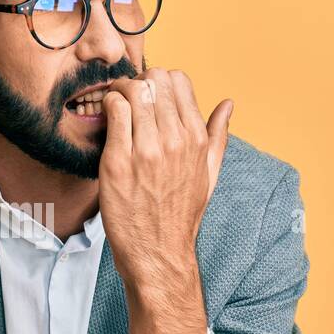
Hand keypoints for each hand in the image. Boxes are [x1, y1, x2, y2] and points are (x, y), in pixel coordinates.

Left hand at [99, 68, 232, 283]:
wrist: (158, 253)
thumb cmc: (180, 215)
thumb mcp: (208, 175)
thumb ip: (218, 136)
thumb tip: (228, 104)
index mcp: (197, 138)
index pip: (178, 80)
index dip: (159, 82)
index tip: (147, 97)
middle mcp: (175, 140)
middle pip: (155, 79)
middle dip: (138, 82)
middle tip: (126, 98)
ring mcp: (147, 150)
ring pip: (133, 90)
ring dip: (119, 91)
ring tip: (114, 107)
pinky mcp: (119, 161)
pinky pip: (114, 111)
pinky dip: (107, 106)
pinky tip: (106, 120)